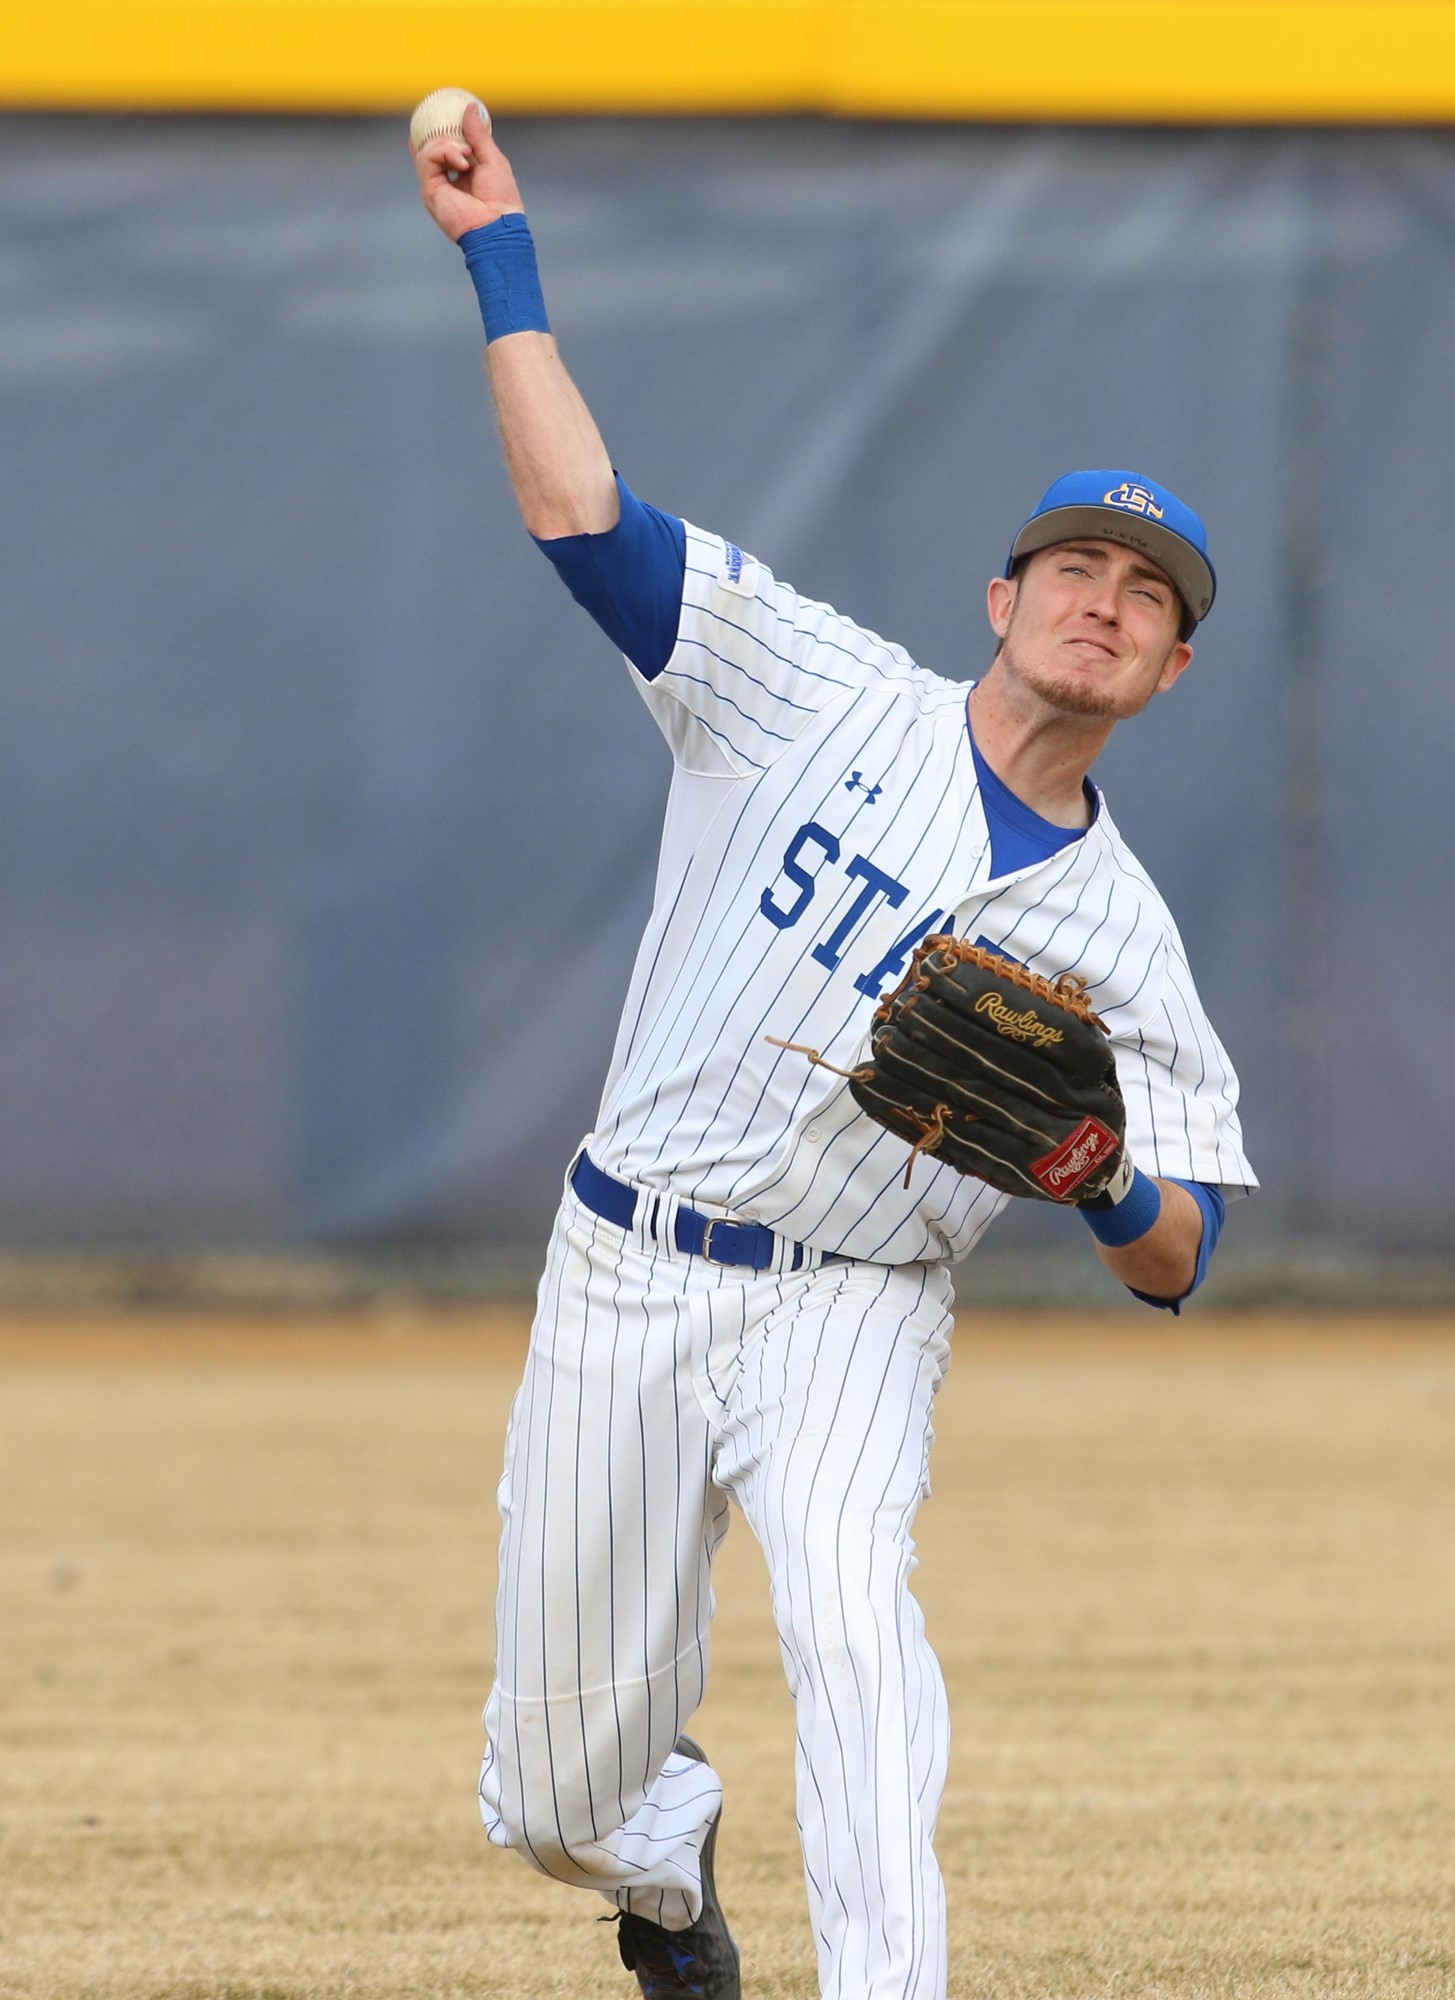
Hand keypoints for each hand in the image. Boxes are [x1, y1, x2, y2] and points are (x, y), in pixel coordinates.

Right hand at [413, 103, 524, 241]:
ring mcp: (436, 186)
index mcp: (462, 175)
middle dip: (445, 135)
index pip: (446, 150)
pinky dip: (444, 152)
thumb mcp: (491, 159)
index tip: (446, 115)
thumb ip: (478, 135)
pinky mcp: (429, 190)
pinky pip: (427, 157)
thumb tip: (470, 108)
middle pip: (433, 147)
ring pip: (429, 149)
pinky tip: (461, 162)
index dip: (443, 133)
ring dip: (449, 145)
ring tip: (467, 156)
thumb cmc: (501, 198)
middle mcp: (447, 181)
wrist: (496, 225)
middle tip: (463, 138)